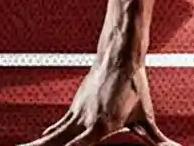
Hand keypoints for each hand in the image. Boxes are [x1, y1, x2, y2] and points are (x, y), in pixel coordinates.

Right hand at [19, 52, 177, 145]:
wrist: (120, 56)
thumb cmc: (135, 86)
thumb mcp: (145, 117)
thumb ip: (157, 139)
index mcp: (98, 127)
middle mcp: (82, 121)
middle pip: (53, 143)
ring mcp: (75, 114)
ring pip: (51, 136)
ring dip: (36, 145)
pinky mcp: (74, 109)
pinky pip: (57, 127)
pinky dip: (47, 137)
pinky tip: (40, 141)